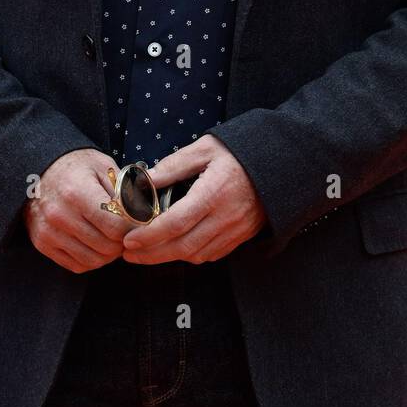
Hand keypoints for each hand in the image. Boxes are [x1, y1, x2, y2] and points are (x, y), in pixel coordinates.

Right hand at [22, 149, 128, 272]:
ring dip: (108, 254)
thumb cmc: (76, 166)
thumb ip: (124, 191)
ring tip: (111, 238)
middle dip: (122, 242)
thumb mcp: (103, 167)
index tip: (136, 222)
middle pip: (106, 247)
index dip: (132, 227)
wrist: (39, 169)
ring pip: (93, 260)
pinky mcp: (42, 244)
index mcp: (77, 193)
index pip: (116, 227)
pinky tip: (95, 243)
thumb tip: (145, 215)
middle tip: (125, 231)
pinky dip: (91, 259)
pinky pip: (76, 265)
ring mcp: (49, 232)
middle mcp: (60, 215)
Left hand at [120, 134, 267, 264]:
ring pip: (195, 254)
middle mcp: (225, 217)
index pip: (176, 222)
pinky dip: (189, 255)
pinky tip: (175, 248)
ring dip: (168, 257)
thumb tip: (144, 180)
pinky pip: (210, 254)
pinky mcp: (240, 237)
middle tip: (129, 253)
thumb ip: (173, 165)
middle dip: (151, 254)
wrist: (278, 165)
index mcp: (213, 193)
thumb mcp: (204, 149)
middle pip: (182, 246)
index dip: (150, 236)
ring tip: (145, 252)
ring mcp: (235, 230)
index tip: (130, 240)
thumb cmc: (238, 153)